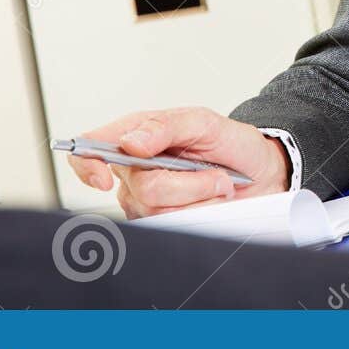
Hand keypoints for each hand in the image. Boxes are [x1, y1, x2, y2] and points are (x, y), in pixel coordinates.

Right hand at [66, 106, 289, 218]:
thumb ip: (165, 126)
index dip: (86, 166)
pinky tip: (212, 201)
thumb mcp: (204, 121)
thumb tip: (130, 142)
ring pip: (160, 212)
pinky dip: (202, 213)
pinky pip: (175, 226)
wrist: (261, 171)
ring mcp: (148, 200)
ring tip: (218, 184)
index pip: (89, 149)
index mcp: (136, 136)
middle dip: (188, 185)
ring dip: (200, 198)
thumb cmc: (230, 143)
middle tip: (216, 174)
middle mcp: (135, 170)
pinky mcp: (165, 222)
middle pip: (141, 190)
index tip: (105, 178)